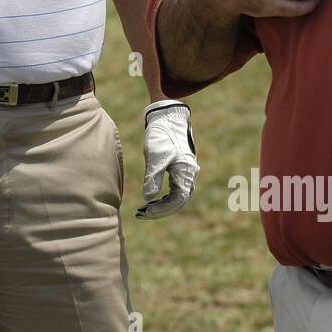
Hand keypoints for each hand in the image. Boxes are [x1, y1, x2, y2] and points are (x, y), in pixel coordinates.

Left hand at [136, 100, 199, 219]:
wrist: (168, 117)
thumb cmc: (162, 135)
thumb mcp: (155, 156)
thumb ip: (153, 178)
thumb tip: (148, 198)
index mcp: (186, 173)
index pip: (177, 201)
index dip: (161, 210)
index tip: (144, 212)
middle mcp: (190, 176)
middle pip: (178, 203)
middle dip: (160, 211)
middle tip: (141, 214)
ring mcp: (187, 173)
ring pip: (178, 198)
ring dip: (162, 206)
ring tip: (144, 209)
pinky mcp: (181, 170)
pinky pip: (176, 191)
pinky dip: (164, 198)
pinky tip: (151, 199)